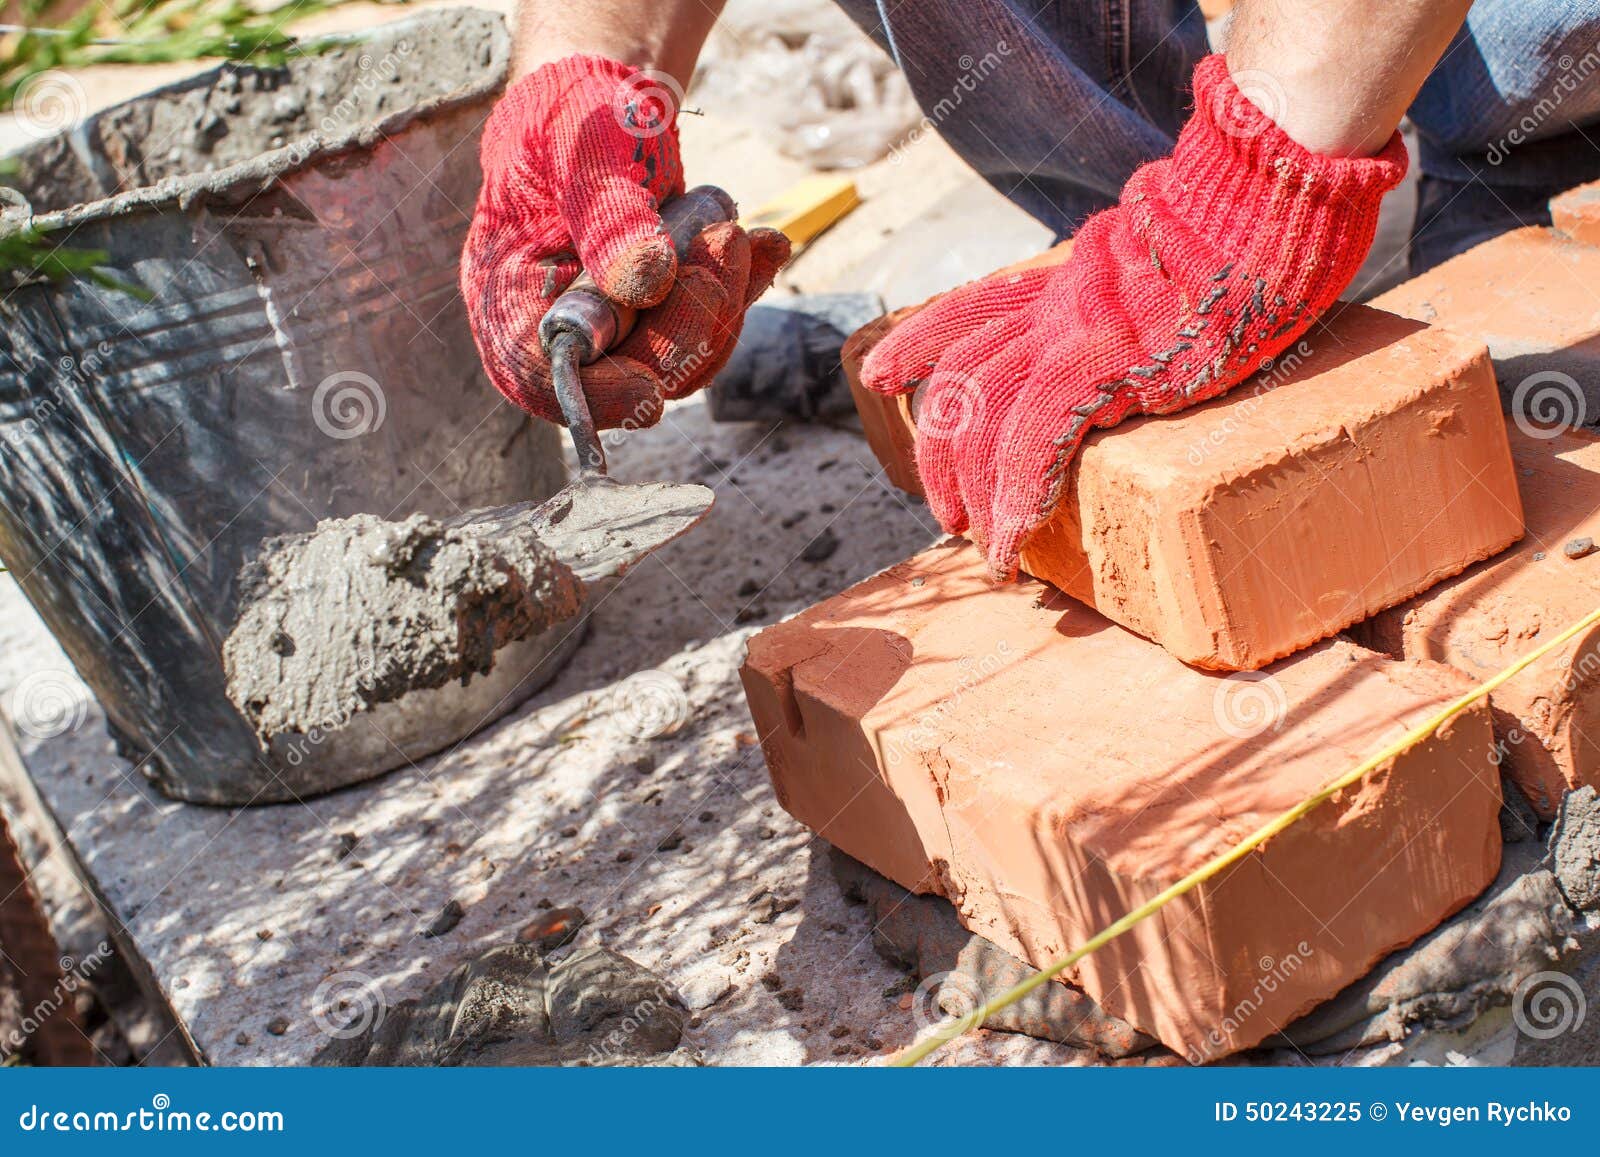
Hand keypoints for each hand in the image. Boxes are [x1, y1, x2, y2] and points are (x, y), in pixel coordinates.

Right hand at [460, 54, 789, 429]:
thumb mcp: (584, 148)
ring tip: (736, 233)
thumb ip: (609, 214)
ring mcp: (611, 330)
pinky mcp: (657, 321)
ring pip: (677, 363)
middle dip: (686, 323)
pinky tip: (765, 245)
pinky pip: (705, 332)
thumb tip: (648, 282)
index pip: (539, 375)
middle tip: (725, 244)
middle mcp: (556, 328)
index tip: (649, 389)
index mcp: (506, 295)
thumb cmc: (574, 116)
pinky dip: (740, 291)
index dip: (595, 394)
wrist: (601, 104)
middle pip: (625, 376)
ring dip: (721, 304)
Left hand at [860, 55, 1406, 580]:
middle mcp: (1057, 306)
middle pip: (962, 377)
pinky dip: (1016, 495)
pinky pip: (1037, 439)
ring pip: (983, 413)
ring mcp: (1077, 334)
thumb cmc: (1243, 230)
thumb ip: (1133, 281)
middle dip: (941, 452)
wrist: (1268, 198)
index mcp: (1068, 281)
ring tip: (986, 545)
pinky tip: (1013, 538)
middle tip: (948, 512)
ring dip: (974, 488)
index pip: (969, 311)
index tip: (878, 375)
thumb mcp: (1167, 252)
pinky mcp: (1110, 365)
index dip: (916, 343)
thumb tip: (1146, 301)